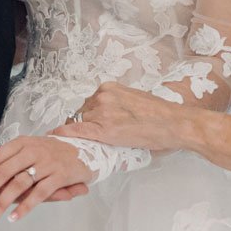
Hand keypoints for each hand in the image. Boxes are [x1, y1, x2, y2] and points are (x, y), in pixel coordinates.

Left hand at [0, 135, 91, 224]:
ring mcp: (46, 163)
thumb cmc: (52, 152)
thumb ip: (9, 160)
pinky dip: (25, 206)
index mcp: (20, 144)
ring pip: (18, 185)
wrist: (87, 147)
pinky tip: (14, 217)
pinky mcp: (60, 175)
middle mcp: (31, 151)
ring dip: (1, 204)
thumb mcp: (29, 149)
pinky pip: (39, 193)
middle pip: (1, 173)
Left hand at [53, 82, 194, 151]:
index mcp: (110, 88)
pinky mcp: (104, 130)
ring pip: (81, 123)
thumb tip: (111, 115)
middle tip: (93, 136)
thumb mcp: (135, 100)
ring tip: (88, 143)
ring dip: (83, 132)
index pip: (89, 102)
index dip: (88, 115)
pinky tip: (56, 136)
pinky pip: (78, 131)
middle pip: (82, 112)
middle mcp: (102, 96)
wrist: (174, 123)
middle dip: (86, 124)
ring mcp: (102, 112)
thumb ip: (118, 103)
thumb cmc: (161, 114)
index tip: (87, 123)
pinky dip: (66, 134)